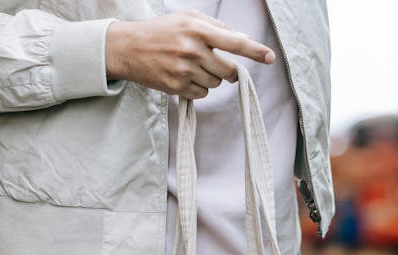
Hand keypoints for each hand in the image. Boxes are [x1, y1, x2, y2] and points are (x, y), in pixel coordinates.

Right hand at [104, 10, 275, 98]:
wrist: (127, 48)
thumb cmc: (161, 30)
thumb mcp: (187, 18)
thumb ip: (216, 26)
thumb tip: (242, 38)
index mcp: (198, 29)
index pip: (234, 42)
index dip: (255, 51)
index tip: (270, 57)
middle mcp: (192, 50)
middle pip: (229, 70)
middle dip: (230, 71)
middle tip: (220, 65)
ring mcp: (183, 70)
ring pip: (216, 83)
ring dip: (212, 78)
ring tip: (193, 67)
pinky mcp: (175, 87)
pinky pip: (202, 94)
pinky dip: (199, 88)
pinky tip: (185, 77)